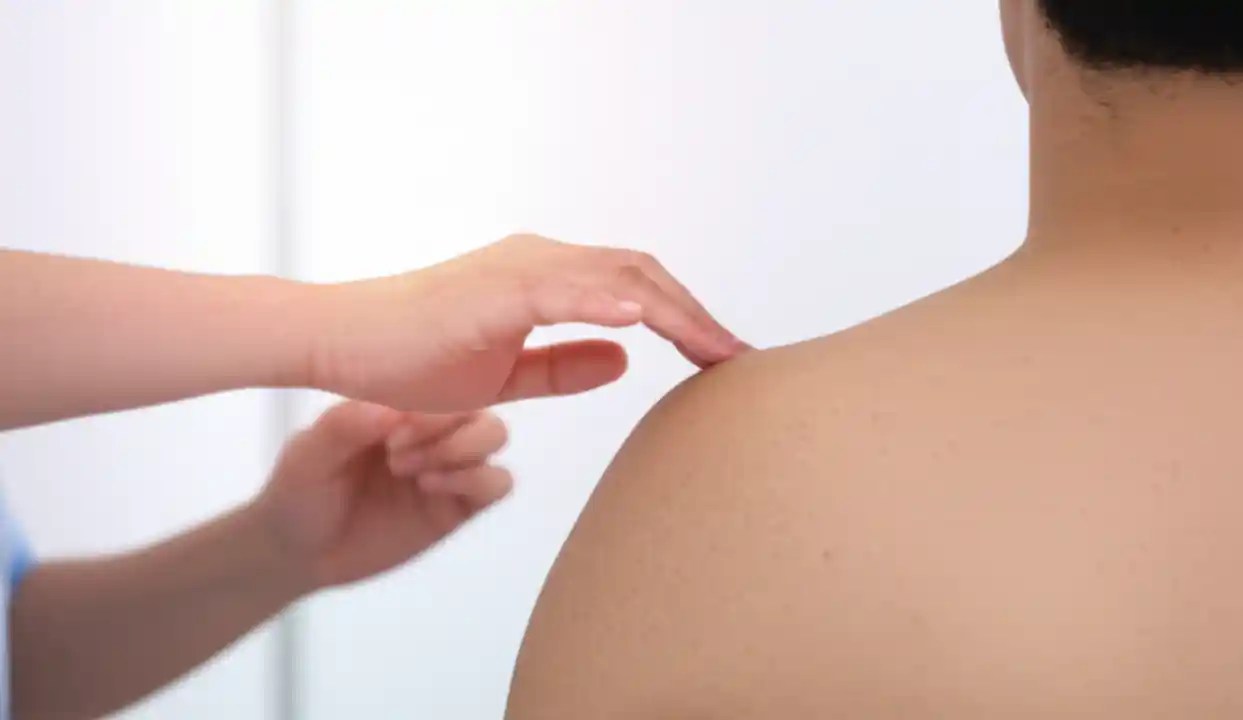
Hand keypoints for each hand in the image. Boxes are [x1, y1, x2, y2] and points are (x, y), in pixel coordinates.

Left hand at [254, 401, 510, 589]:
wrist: (297, 552)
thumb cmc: (299, 491)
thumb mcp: (309, 453)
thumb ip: (346, 426)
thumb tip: (394, 410)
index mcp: (397, 404)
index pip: (441, 383)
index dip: (428, 407)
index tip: (391, 437)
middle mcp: (428, 430)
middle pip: (477, 402)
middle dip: (448, 431)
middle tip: (398, 459)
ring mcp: (446, 467)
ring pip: (495, 438)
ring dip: (464, 453)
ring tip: (416, 476)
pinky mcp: (457, 506)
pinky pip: (498, 483)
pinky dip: (479, 481)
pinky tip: (431, 491)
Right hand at [307, 234, 748, 412]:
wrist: (344, 345)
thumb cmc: (414, 360)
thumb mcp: (507, 374)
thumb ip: (565, 365)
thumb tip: (625, 359)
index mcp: (545, 278)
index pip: (635, 287)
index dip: (685, 319)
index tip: (723, 358)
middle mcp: (540, 261)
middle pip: (642, 274)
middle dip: (697, 316)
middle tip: (741, 358)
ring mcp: (519, 269)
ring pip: (617, 277)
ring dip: (674, 312)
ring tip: (717, 348)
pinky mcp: (494, 289)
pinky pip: (562, 291)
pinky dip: (606, 302)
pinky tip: (643, 322)